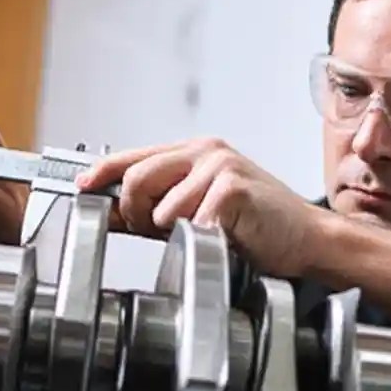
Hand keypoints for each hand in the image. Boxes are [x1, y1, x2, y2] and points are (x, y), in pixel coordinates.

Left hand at [78, 137, 319, 277]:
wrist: (307, 239)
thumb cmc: (257, 226)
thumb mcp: (198, 211)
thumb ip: (157, 209)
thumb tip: (114, 214)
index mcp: (194, 152)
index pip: (133, 156)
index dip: (102, 172)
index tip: (83, 186)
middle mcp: (205, 152)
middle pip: (137, 178)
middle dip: (135, 215)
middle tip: (154, 233)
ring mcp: (220, 166)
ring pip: (162, 208)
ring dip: (175, 232)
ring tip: (202, 235)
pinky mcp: (233, 188)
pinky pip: (190, 221)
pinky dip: (201, 237)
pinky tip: (223, 237)